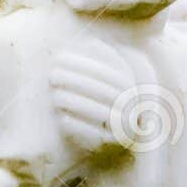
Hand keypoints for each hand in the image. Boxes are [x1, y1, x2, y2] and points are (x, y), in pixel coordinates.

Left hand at [50, 37, 132, 154]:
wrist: (122, 138)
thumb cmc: (111, 100)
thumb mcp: (112, 78)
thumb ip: (106, 59)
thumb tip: (90, 40)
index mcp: (134, 88)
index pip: (109, 72)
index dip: (84, 63)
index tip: (60, 56)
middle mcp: (134, 108)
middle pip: (102, 91)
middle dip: (74, 80)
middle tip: (52, 74)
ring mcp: (125, 128)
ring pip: (98, 112)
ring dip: (73, 101)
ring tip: (54, 94)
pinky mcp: (113, 145)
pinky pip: (94, 135)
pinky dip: (77, 125)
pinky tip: (61, 117)